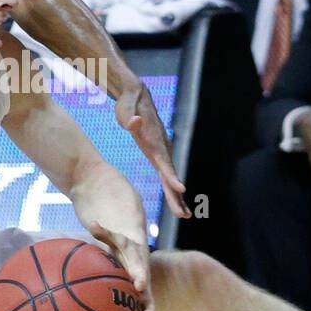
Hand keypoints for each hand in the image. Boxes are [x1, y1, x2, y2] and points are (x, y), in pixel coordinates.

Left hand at [86, 220, 153, 310]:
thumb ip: (104, 232)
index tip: (139, 283)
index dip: (140, 276)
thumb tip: (92, 223)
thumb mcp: (115, 236)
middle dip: (147, 303)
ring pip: (145, 304)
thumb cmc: (123, 244)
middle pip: (147, 292)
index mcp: (138, 262)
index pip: (140, 269)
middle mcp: (143, 277)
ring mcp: (142, 289)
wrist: (137, 249)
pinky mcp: (139, 296)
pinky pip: (138, 310)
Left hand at [116, 80, 189, 217]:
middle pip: (170, 174)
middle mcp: (162, 147)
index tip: (180, 189)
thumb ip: (129, 117)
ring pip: (171, 177)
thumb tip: (135, 121)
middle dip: (177, 195)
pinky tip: (177, 201)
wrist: (137, 96)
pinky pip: (167, 174)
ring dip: (178, 196)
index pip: (164, 161)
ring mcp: (162, 150)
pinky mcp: (159, 153)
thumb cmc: (128, 104)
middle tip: (184, 214)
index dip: (171, 175)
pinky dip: (173, 189)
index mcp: (154, 141)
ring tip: (185, 214)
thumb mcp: (125, 110)